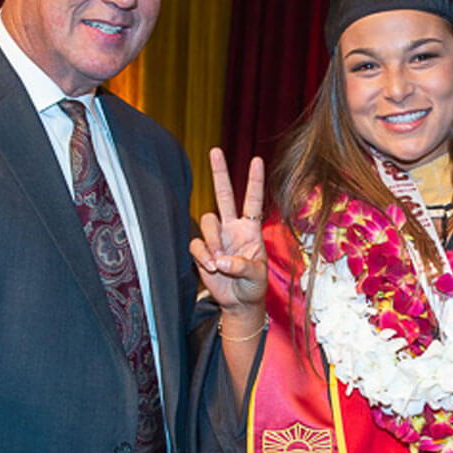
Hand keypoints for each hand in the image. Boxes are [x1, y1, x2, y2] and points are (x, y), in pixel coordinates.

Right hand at [189, 149, 266, 320]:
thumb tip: (222, 260)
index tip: (256, 159)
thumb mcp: (256, 277)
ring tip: (219, 264)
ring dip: (212, 242)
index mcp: (251, 229)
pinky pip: (196, 244)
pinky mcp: (203, 250)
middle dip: (220, 173)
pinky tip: (211, 268)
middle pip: (224, 195)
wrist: (239, 303)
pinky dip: (202, 256)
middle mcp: (233, 228)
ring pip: (207, 222)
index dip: (254, 181)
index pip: (253, 201)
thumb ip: (242, 267)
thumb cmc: (253, 287)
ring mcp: (216, 238)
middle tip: (215, 150)